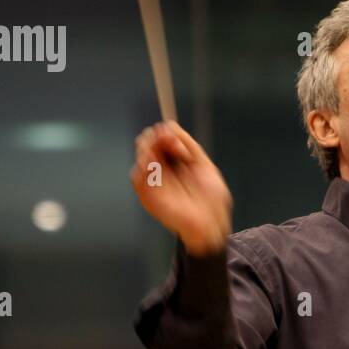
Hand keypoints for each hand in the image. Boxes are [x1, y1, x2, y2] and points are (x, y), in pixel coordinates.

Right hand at [130, 121, 232, 255]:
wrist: (211, 222)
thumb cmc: (212, 198)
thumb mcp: (204, 166)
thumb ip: (189, 146)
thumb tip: (171, 125)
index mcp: (177, 162)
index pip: (162, 140)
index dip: (164, 133)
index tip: (169, 130)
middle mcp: (163, 169)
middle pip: (148, 145)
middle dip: (154, 138)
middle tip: (164, 137)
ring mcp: (154, 182)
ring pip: (141, 157)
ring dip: (147, 148)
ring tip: (158, 147)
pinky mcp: (147, 195)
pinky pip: (137, 177)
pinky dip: (141, 166)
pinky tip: (150, 161)